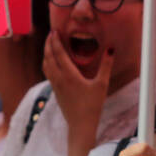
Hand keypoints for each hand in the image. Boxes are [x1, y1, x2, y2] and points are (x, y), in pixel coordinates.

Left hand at [44, 33, 113, 155]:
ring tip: (49, 45)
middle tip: (50, 34)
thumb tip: (110, 49)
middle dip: (48, 44)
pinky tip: (51, 63)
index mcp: (69, 75)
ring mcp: (55, 85)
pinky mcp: (55, 91)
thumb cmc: (92, 105)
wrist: (80, 125)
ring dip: (46, 53)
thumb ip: (106, 65)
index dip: (55, 41)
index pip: (58, 53)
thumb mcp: (101, 84)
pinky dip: (47, 63)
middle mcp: (59, 78)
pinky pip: (47, 73)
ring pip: (45, 65)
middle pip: (48, 57)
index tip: (54, 31)